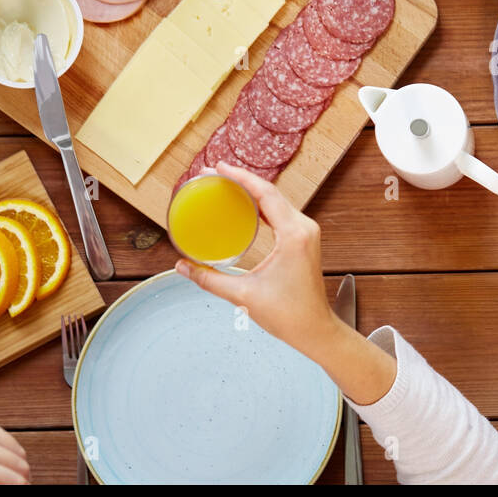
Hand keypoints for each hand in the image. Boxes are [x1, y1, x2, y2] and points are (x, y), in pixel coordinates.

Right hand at [176, 164, 398, 404]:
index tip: (218, 167)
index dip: (240, 177)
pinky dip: (262, 206)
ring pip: (277, 201)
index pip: (266, 193)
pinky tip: (244, 206)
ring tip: (225, 185)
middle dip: (242, 181)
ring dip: (252, 191)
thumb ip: (209, 279)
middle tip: (213, 174)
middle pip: (271, 192)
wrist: (315, 329)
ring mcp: (306, 233)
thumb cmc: (288, 314)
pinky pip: (281, 213)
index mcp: (293, 234)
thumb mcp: (243, 294)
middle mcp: (304, 227)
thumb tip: (182, 267)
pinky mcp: (304, 240)